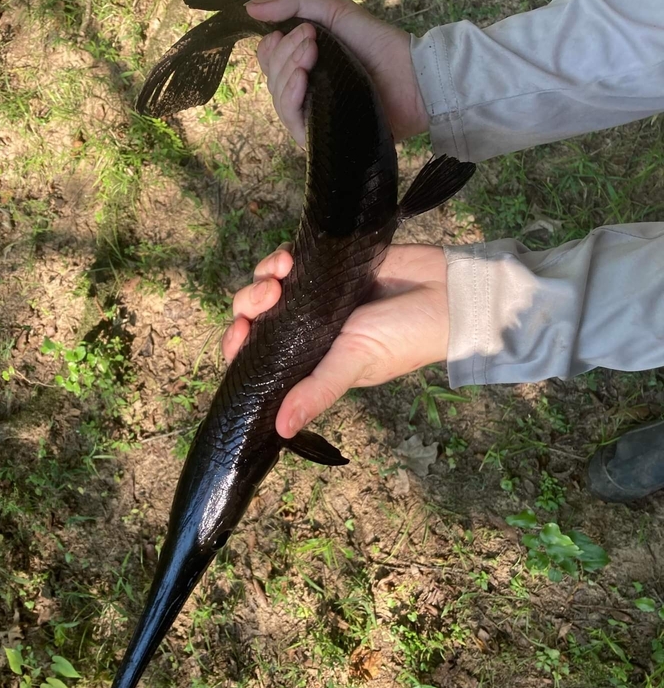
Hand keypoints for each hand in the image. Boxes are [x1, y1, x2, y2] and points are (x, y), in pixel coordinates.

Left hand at [222, 244, 448, 438]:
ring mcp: (316, 295)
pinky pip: (290, 260)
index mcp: (308, 359)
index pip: (258, 355)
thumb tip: (281, 430)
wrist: (447, 292)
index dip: (239, 344)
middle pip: (254, 316)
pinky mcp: (328, 265)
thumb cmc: (403, 338)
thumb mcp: (355, 365)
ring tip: (281, 271)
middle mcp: (306, 328)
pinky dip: (281, 258)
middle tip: (268, 296)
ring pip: (267, 285)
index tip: (240, 332)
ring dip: (262, 276)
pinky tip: (290, 257)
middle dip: (249, 304)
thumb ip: (317, 392)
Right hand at [247, 0, 429, 147]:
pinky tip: (303, 81)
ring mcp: (312, 114)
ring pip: (278, 98)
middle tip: (313, 41)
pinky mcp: (321, 136)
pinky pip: (292, 122)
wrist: (412, 76)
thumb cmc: (377, 42)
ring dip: (288, 72)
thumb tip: (249, 7)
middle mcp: (304, 90)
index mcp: (304, 63)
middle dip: (286, 54)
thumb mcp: (334, 11)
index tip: (302, 31)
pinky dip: (291, 98)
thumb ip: (294, 3)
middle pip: (271, 77)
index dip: (274, 45)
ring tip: (312, 56)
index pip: (268, 60)